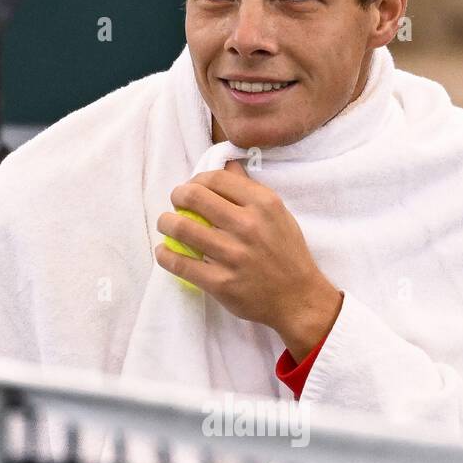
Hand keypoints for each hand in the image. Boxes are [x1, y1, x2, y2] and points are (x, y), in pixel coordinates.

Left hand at [156, 160, 342, 359]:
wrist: (298, 298)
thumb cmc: (287, 253)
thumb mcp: (278, 214)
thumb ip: (251, 190)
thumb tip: (228, 164)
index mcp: (263, 204)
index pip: (216, 179)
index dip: (196, 180)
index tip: (192, 188)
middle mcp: (247, 226)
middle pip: (194, 197)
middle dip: (177, 196)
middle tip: (176, 204)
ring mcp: (233, 255)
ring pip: (182, 228)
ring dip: (166, 223)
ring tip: (166, 225)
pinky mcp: (221, 283)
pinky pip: (180, 264)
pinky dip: (165, 255)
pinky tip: (164, 251)